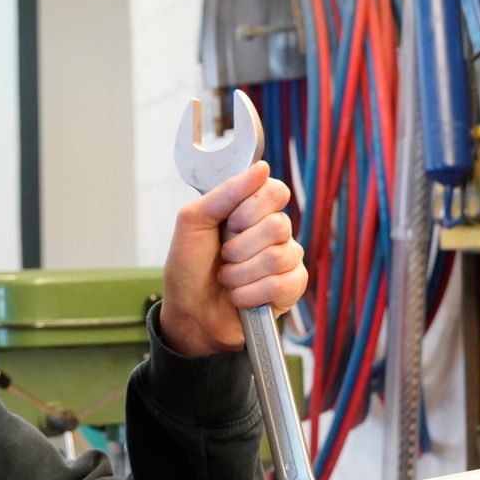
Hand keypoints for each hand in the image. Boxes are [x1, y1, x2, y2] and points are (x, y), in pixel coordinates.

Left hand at [160, 161, 306, 356]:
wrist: (188, 312)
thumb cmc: (189, 266)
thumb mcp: (193, 221)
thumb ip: (225, 192)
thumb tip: (261, 167)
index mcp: (253, 209)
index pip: (276, 191)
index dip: (251, 209)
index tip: (229, 224)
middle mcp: (275, 231)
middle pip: (278, 226)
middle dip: (239, 247)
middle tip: (223, 256)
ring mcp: (286, 259)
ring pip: (278, 257)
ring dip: (240, 273)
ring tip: (227, 279)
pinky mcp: (291, 288)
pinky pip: (281, 284)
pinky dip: (250, 293)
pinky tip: (239, 297)